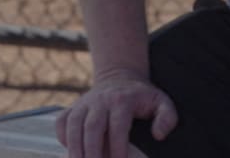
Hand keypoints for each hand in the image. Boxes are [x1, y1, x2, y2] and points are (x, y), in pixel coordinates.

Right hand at [56, 69, 177, 157]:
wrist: (119, 78)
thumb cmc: (142, 97)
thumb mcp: (161, 102)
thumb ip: (167, 117)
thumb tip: (159, 135)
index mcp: (123, 100)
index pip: (118, 125)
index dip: (118, 146)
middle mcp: (100, 100)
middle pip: (92, 127)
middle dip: (92, 151)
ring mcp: (84, 103)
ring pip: (73, 126)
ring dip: (75, 149)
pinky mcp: (72, 108)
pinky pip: (62, 123)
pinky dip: (62, 138)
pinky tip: (72, 152)